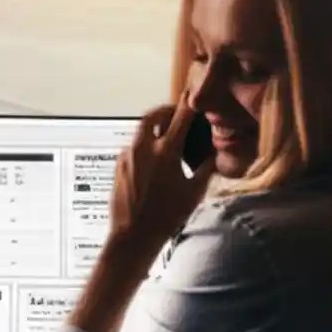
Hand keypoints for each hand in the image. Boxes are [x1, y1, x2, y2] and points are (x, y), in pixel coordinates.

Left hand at [109, 100, 213, 254]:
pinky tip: (155, 161)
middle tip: (176, 115)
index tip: (195, 97)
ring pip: (140, 132)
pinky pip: (133, 147)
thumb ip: (206, 167)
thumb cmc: (167, 216)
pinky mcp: (118, 166)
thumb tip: (214, 152)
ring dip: (155, 129)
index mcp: (165, 152)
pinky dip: (145, 146)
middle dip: (166, 111)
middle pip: (153, 115)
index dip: (190, 104)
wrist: (134, 235)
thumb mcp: (195, 191)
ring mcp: (127, 156)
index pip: (181, 117)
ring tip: (167, 139)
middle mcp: (143, 149)